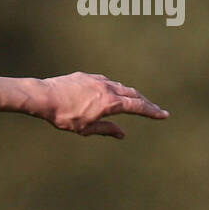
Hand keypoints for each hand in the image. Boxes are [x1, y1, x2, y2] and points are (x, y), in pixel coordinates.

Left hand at [38, 72, 168, 137]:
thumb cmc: (64, 116)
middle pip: (133, 94)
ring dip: (130, 95)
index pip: (137, 106)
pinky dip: (114, 89)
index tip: (163, 115)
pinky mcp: (88, 76)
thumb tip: (122, 133)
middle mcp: (107, 88)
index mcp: (110, 103)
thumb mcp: (86, 129)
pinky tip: (111, 94)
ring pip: (120, 86)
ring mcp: (98, 80)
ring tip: (135, 102)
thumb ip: (106, 129)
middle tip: (154, 109)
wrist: (45, 96)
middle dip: (145, 102)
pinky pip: (107, 82)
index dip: (151, 111)